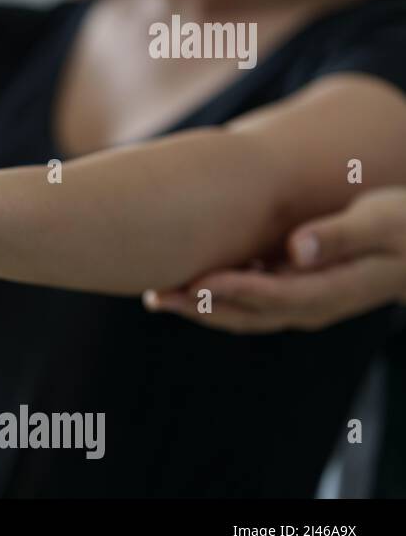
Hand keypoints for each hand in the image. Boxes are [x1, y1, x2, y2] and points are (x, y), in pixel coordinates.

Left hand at [145, 187, 405, 332]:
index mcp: (333, 290)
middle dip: (199, 308)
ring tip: (155, 295)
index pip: (274, 297)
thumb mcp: (381, 221)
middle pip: (247, 314)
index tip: (195, 282)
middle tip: (155, 297)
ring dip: (199, 307)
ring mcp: (303, 302)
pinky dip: (215, 294)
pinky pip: (249, 300)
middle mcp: (312, 305)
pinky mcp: (295, 291)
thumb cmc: (404, 223)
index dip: (232, 291)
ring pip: (243, 312)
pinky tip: (183, 280)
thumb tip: (298, 249)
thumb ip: (340, 235)